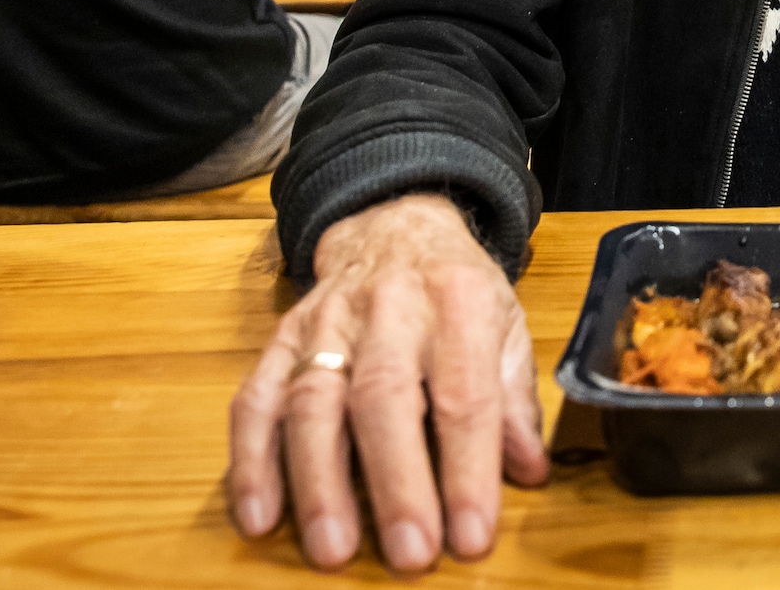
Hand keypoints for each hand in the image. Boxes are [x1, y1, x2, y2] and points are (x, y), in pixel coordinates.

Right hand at [226, 193, 547, 570]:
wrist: (394, 225)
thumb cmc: (457, 290)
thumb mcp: (507, 324)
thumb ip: (514, 398)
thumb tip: (528, 470)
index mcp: (458, 300)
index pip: (466, 392)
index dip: (469, 469)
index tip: (472, 536)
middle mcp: (389, 306)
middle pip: (384, 395)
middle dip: (395, 481)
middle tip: (409, 553)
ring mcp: (327, 322)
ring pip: (312, 400)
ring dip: (318, 481)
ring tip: (331, 549)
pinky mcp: (281, 338)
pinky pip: (256, 399)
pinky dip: (252, 460)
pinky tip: (260, 515)